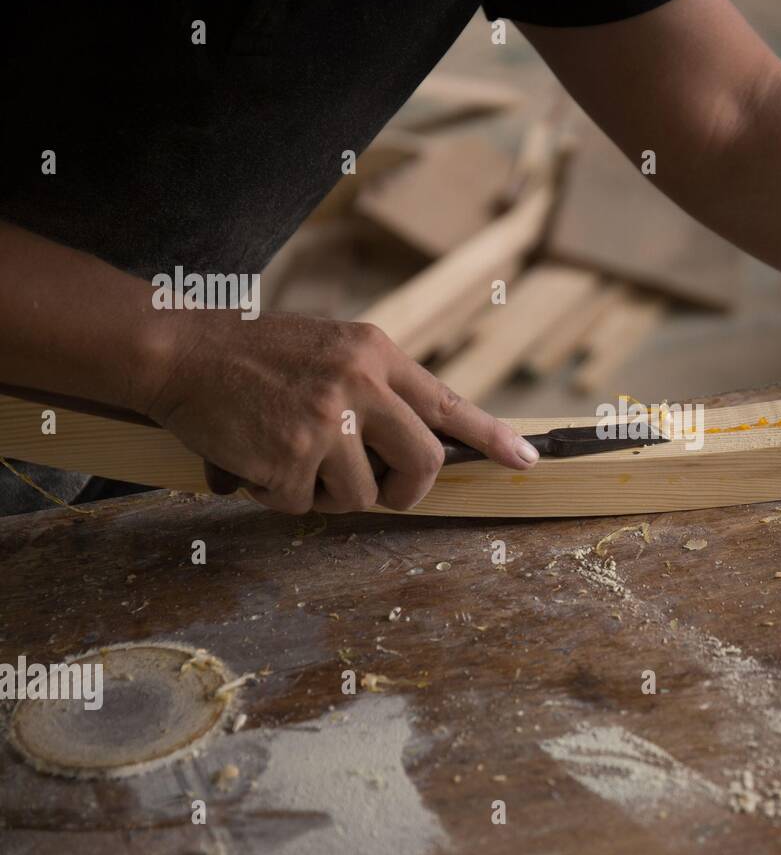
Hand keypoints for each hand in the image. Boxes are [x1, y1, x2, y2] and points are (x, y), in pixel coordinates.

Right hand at [139, 310, 538, 512]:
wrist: (180, 351)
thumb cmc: (256, 355)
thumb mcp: (334, 349)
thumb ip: (378, 387)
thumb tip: (419, 439)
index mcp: (377, 353)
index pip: (448, 403)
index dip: (491, 437)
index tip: (526, 460)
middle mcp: (361, 385)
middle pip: (424, 462)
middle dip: (407, 489)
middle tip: (382, 492)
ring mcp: (326, 423)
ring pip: (360, 495)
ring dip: (327, 493)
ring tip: (290, 457)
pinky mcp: (290, 458)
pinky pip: (303, 505)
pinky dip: (280, 496)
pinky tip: (257, 459)